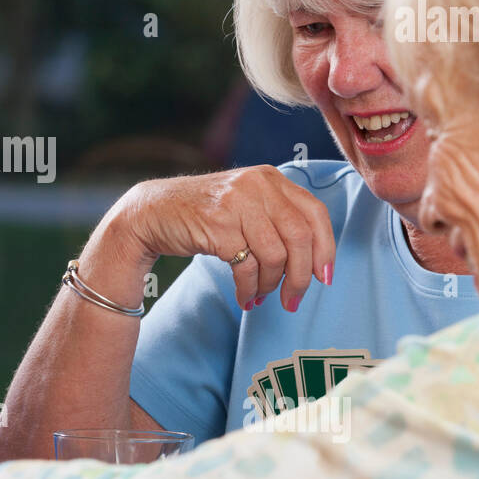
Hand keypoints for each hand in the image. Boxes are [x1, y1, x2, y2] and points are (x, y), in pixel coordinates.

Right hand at [110, 166, 335, 311]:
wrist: (153, 212)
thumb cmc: (205, 213)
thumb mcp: (246, 203)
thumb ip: (278, 218)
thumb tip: (314, 260)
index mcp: (270, 178)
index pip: (315, 213)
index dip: (325, 248)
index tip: (324, 276)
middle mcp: (257, 185)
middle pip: (299, 237)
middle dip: (301, 276)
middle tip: (293, 300)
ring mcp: (237, 204)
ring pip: (275, 255)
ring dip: (270, 285)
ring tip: (261, 296)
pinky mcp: (218, 226)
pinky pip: (246, 267)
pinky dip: (249, 288)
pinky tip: (245, 297)